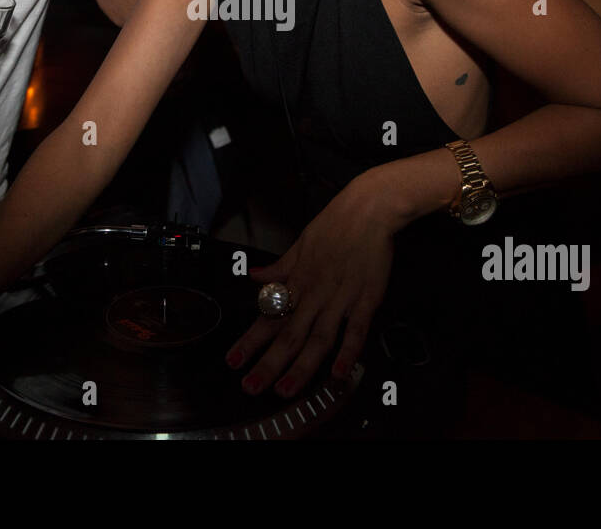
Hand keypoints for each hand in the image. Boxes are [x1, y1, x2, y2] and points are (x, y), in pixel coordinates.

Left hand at [224, 174, 402, 397]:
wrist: (368, 210)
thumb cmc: (334, 225)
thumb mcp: (298, 245)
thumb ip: (278, 269)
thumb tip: (254, 277)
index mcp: (296, 282)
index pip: (267, 317)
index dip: (249, 342)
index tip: (233, 362)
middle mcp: (314, 294)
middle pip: (288, 335)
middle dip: (268, 364)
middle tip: (252, 387)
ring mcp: (339, 299)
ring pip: (317, 339)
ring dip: (301, 367)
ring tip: (286, 390)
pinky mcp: (365, 300)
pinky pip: (354, 331)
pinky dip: (347, 353)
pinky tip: (338, 374)